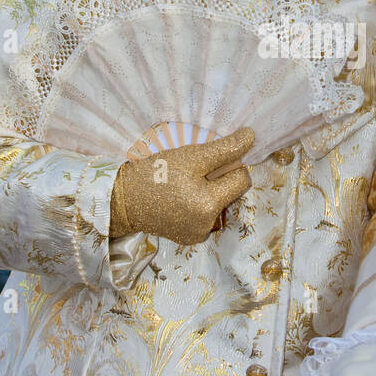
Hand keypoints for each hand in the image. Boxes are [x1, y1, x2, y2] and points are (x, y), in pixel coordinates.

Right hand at [110, 127, 253, 244]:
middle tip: (194, 170)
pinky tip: (179, 199)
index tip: (212, 159)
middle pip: (229, 194)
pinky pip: (204, 217)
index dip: (231, 165)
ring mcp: (197, 234)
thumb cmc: (157, 173)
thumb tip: (252, 136)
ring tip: (184, 184)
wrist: (122, 198)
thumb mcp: (192, 156)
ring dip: (208, 192)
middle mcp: (208, 225)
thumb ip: (225, 148)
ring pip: (217, 205)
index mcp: (210, 205)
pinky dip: (197, 206)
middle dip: (218, 179)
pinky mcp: (187, 238)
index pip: (242, 180)